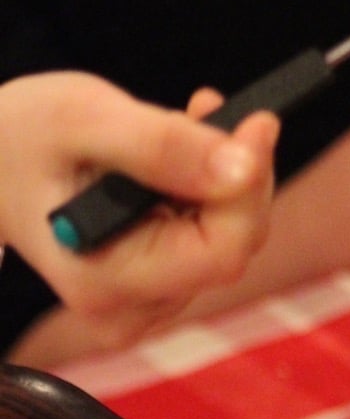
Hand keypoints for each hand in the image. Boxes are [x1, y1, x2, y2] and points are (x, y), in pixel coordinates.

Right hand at [0, 73, 277, 348]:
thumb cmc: (21, 137)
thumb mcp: (83, 119)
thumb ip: (162, 144)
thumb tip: (243, 167)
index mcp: (104, 281)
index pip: (222, 252)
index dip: (250, 186)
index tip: (257, 122)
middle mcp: (128, 310)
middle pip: (233, 247)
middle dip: (237, 174)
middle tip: (212, 108)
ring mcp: (144, 305)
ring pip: (230, 241)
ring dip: (223, 178)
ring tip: (186, 123)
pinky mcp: (158, 289)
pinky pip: (212, 240)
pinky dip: (209, 192)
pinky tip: (181, 158)